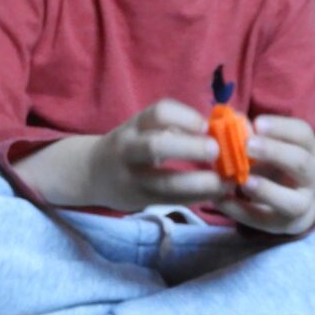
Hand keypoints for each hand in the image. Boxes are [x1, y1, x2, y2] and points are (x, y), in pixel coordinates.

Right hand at [89, 99, 227, 211]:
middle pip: (157, 146)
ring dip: (200, 183)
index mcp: (133, 127)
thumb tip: (221, 128)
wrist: (90, 173)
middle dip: (191, 148)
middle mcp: (129, 150)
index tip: (205, 125)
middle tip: (216, 151)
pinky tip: (214, 194)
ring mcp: (133, 179)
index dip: (185, 117)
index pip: (158, 113)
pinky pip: (172, 201)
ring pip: (166, 183)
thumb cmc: (129, 146)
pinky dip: (197, 198)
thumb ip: (172, 128)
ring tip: (224, 182)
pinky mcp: (140, 201)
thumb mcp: (141, 130)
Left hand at [215, 114, 314, 234]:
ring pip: (291, 201)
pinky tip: (219, 199)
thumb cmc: (275, 166)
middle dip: (274, 152)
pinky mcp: (281, 224)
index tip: (257, 123)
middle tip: (248, 145)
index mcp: (309, 151)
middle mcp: (312, 177)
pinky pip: (261, 219)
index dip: (282, 127)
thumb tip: (230, 121)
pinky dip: (238, 210)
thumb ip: (253, 137)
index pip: (303, 134)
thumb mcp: (270, 148)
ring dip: (265, 190)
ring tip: (242, 180)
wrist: (290, 204)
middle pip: (300, 163)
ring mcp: (301, 204)